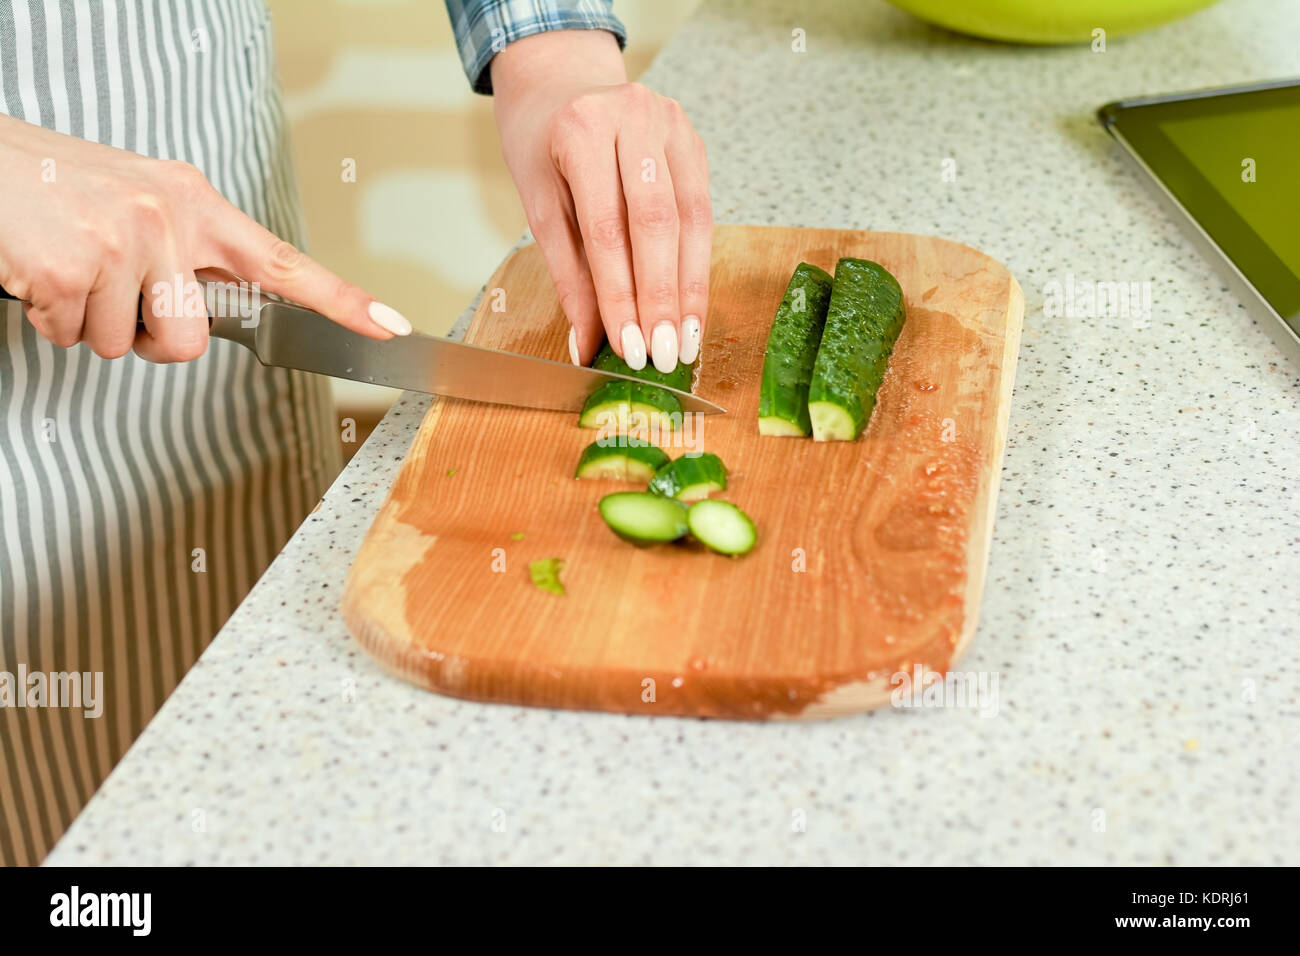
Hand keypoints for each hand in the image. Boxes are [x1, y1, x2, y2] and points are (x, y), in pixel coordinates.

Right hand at [0, 114, 409, 362]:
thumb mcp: (146, 201)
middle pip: (191, 341)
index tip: (389, 327)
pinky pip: (73, 337)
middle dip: (151, 339)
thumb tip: (220, 308)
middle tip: (119, 297)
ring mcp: (120, 243)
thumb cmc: (66, 187)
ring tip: (72, 269)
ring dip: (94, 324)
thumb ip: (193, 251)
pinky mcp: (70, 269)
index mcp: (196, 204)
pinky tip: (42, 271)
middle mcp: (167, 219)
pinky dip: (52, 318)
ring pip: (125, 346)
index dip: (342, 301)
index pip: (283, 262)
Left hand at [491, 30, 711, 372]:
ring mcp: (672, 125)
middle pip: (657, 224)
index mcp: (583, 129)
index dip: (621, 295)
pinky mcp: (694, 141)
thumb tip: (586, 344)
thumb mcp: (539, 204)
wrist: (562, 83)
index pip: (608, 229)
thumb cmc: (543, 146)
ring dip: (690, 290)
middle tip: (663, 356)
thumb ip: (568, 274)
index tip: (628, 348)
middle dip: (661, 298)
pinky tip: (693, 308)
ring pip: (691, 221)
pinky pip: (702, 213)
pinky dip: (697, 266)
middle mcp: (634, 117)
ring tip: (685, 344)